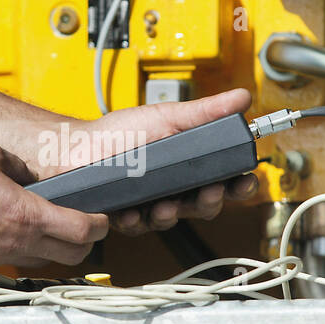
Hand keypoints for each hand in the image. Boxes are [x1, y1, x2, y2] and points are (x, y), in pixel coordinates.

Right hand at [0, 140, 109, 268]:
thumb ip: (23, 169)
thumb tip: (35, 177)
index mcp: (24, 214)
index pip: (81, 232)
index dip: (99, 225)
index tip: (101, 217)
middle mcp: (15, 242)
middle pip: (72, 256)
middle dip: (84, 242)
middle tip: (83, 224)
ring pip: (45, 262)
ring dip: (55, 248)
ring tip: (50, 227)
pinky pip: (16, 260)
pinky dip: (27, 250)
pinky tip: (16, 231)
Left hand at [37, 88, 258, 235]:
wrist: (78, 145)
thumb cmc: (120, 131)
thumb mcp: (168, 116)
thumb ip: (206, 112)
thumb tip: (242, 96)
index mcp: (187, 166)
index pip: (223, 181)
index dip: (237, 185)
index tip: (246, 181)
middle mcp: (172, 188)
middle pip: (203, 206)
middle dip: (210, 202)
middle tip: (209, 192)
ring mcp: (150, 204)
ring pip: (172, 220)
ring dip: (172, 213)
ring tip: (165, 203)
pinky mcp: (126, 216)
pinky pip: (137, 227)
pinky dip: (136, 219)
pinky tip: (132, 211)